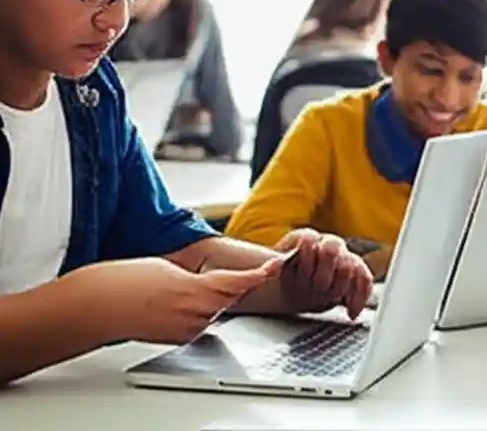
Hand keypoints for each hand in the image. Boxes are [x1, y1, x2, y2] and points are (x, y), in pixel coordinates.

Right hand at [85, 257, 279, 343]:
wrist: (93, 307)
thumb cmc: (123, 282)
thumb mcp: (169, 267)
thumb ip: (198, 275)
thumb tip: (214, 277)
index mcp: (195, 292)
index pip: (238, 282)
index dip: (260, 274)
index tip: (277, 265)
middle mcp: (195, 314)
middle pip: (228, 297)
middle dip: (228, 283)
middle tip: (204, 272)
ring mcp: (187, 330)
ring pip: (214, 309)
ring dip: (208, 297)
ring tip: (175, 287)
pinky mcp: (177, 338)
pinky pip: (198, 321)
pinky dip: (195, 309)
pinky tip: (172, 302)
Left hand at [275, 229, 373, 318]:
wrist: (294, 292)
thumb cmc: (284, 279)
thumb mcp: (273, 271)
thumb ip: (271, 266)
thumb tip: (271, 267)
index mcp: (306, 238)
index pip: (309, 239)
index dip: (304, 260)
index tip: (299, 276)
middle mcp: (328, 243)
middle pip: (333, 248)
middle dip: (323, 273)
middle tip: (316, 288)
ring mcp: (345, 257)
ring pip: (351, 264)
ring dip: (339, 286)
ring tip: (329, 298)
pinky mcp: (357, 272)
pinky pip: (365, 281)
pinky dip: (359, 297)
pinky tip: (351, 312)